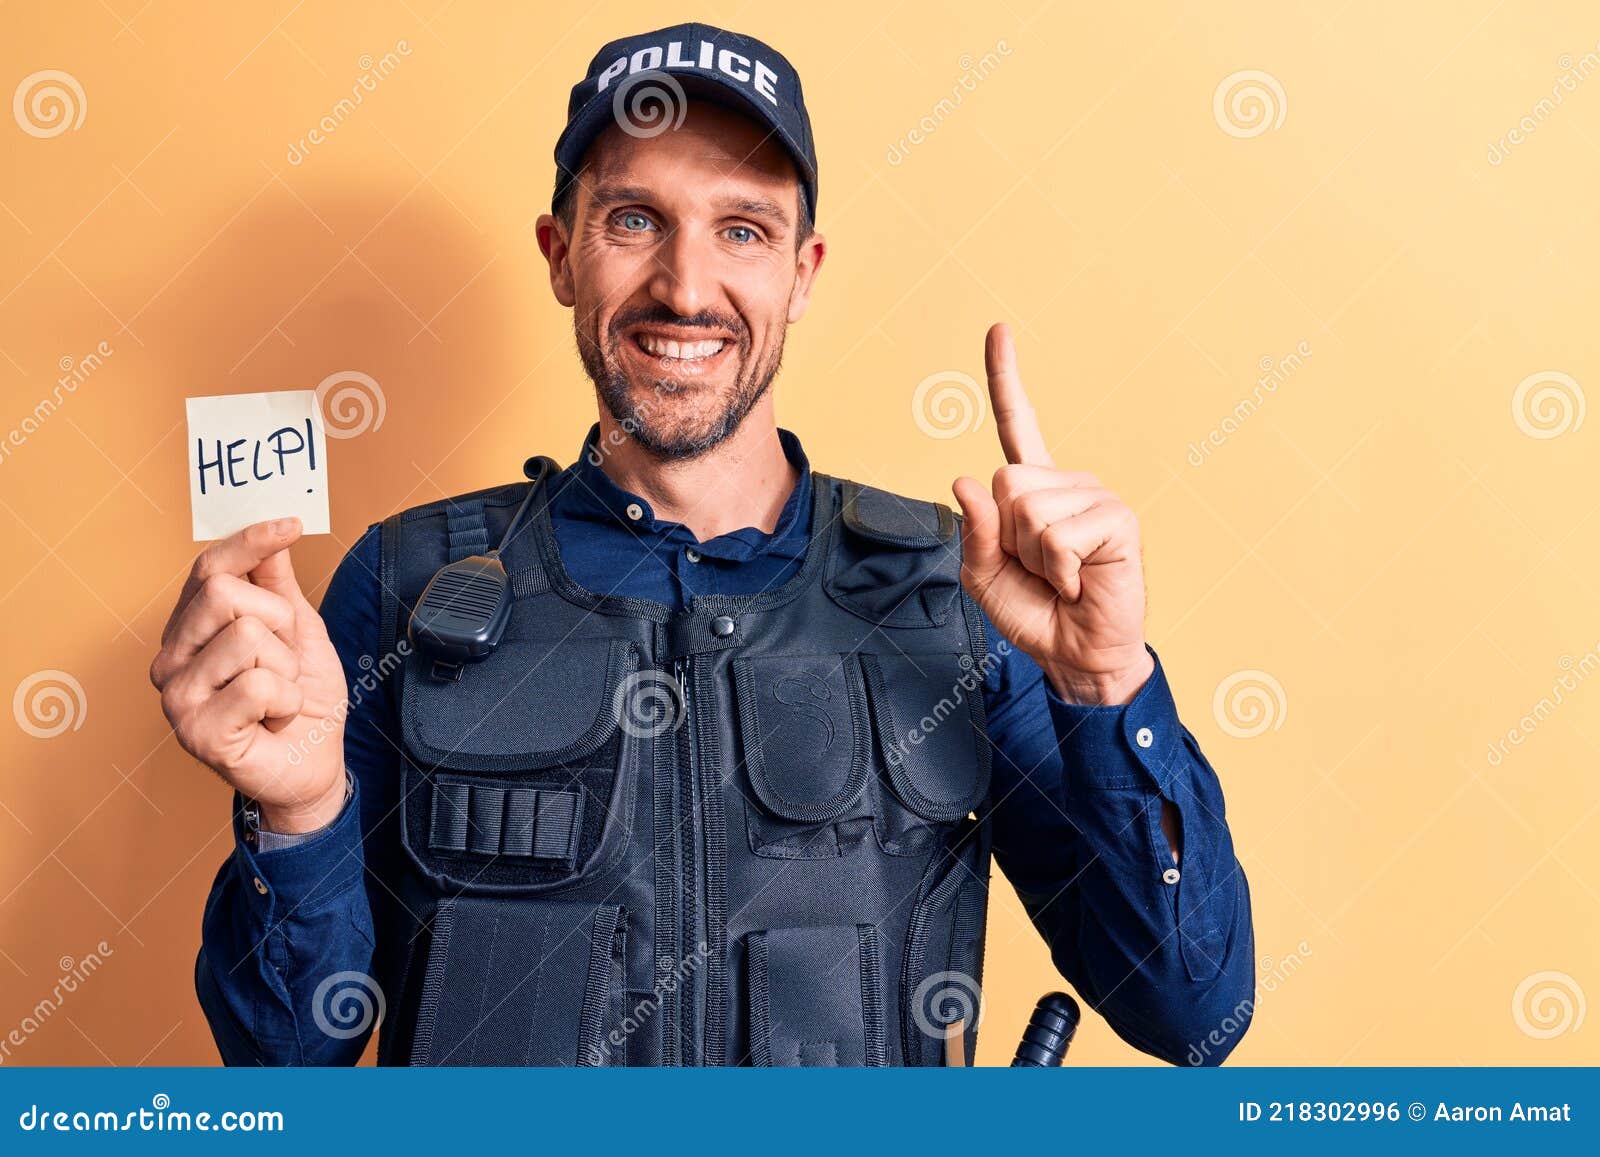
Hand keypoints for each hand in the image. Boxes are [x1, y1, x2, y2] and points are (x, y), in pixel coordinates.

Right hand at [150, 518, 347, 831]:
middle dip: (278, 622)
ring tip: (279, 695)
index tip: (292, 523)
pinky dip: (285, 700)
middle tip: (284, 660)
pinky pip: (259, 685)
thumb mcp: (299, 633)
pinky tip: (274, 720)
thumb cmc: (302, 700)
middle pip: (225, 593)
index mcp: (190, 629)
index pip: (210, 569)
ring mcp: (177, 696)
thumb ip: (279, 586)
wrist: (312, 766)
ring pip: (248, 636)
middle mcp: (171, 658)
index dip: (250, 541)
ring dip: (286, 667)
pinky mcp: (196, 731)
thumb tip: (274, 534)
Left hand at [952, 324, 1154, 705]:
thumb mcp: (984, 575)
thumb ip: (974, 531)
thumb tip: (964, 478)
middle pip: (1005, 481)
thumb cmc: (1035, 613)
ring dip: (1033, 558)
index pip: (1016, 424)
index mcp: (1033, 489)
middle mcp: (1066, 483)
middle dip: (1007, 537)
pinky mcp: (1117, 519)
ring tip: (1060, 577)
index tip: (1000, 328)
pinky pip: (1057, 535)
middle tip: (1038, 568)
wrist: (1077, 655)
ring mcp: (1095, 497)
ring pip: (1028, 510)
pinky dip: (1057, 570)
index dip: (1005, 378)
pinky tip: (1078, 582)